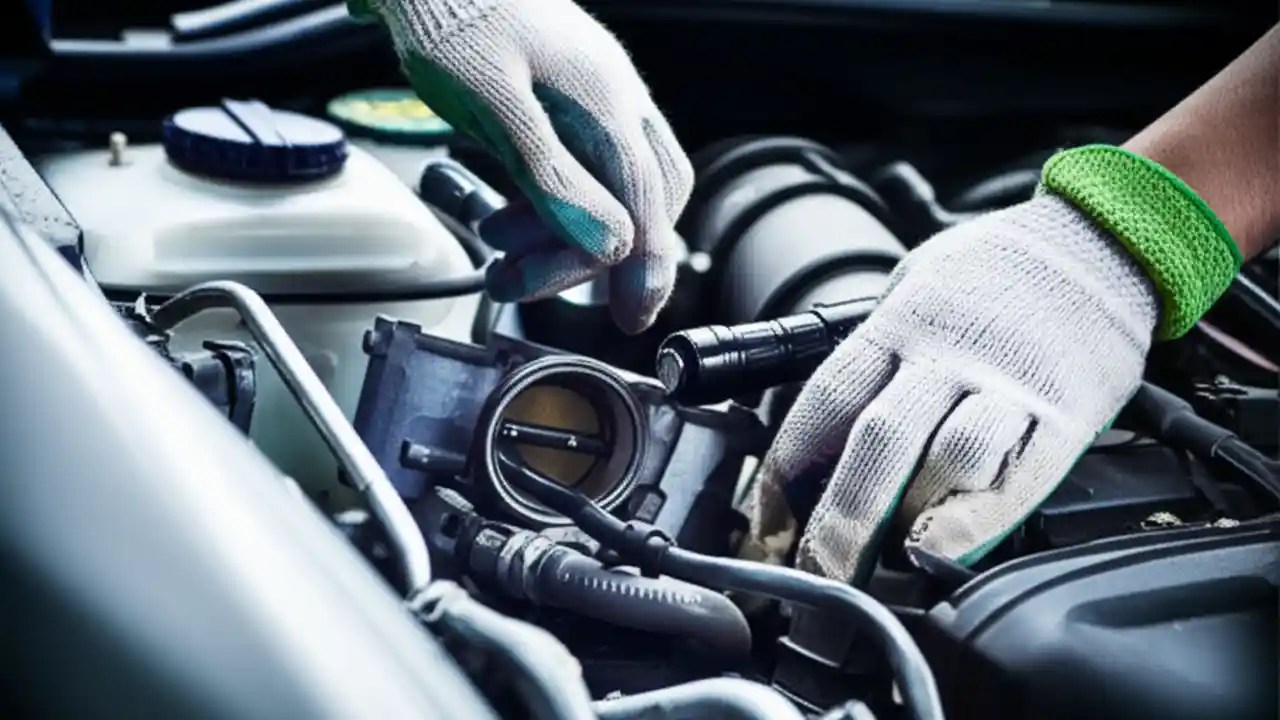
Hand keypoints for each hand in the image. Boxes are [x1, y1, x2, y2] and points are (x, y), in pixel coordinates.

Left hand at [353, 0, 692, 332]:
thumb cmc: (452, 17)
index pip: (646, 204)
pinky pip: (582, 168)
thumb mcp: (494, 104)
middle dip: (591, 258)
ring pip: (611, 189)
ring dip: (562, 236)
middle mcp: (615, 100)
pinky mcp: (570, 100)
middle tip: (530, 286)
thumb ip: (552, 176)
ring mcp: (597, 98)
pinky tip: (507, 220)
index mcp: (606, 103)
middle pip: (642, 201)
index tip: (630, 318)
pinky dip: (551, 207)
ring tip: (502, 259)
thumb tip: (607, 244)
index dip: (642, 269)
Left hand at [742, 195, 1159, 582]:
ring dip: (904, 522)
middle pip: (878, 443)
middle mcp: (949, 355)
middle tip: (814, 574)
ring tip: (876, 568)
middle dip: (837, 521)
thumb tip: (823, 428)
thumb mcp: (914, 282)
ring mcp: (1009, 386)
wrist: (1102, 235)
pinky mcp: (1066, 415)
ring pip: (946, 461)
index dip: (786, 471)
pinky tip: (941, 549)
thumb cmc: (998, 268)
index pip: (825, 401)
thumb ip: (875, 349)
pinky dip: (976, 522)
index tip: (770, 524)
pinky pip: (1018, 477)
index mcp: (901, 324)